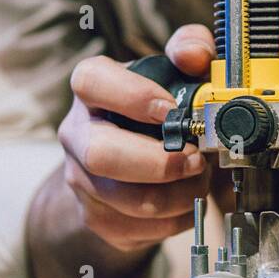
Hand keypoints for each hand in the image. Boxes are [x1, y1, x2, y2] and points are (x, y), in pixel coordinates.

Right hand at [56, 24, 215, 251]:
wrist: (133, 157)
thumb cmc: (157, 106)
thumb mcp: (175, 68)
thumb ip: (190, 48)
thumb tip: (195, 54)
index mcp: (92, 88)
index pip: (92, 82)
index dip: (132, 95)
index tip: (171, 109)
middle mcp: (77, 133)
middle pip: (101, 155)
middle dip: (159, 164)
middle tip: (198, 160)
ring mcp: (81, 179)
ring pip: (124, 200)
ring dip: (176, 196)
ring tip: (201, 180)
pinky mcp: (95, 217)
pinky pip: (135, 229)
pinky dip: (173, 220)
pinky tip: (189, 202)